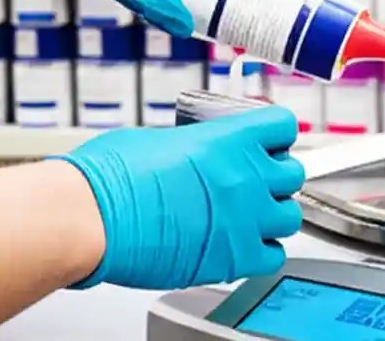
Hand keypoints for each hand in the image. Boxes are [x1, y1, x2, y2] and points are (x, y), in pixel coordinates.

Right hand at [52, 106, 305, 290]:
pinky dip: (264, 250)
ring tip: (248, 216)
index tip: (267, 144)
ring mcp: (245, 218)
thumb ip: (195, 145)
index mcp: (228, 139)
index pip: (283, 127)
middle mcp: (245, 176)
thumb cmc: (111, 177)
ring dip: (272, 215)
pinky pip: (274, 255)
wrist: (92, 216)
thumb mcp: (158, 139)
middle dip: (275, 177)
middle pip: (292, 173)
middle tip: (253, 182)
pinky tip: (243, 243)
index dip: (275, 136)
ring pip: (290, 216)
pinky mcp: (235, 258)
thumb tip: (197, 153)